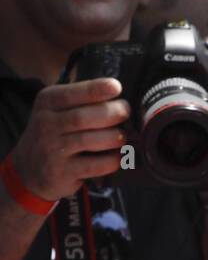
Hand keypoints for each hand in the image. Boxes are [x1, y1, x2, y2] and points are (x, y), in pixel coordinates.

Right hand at [9, 79, 128, 201]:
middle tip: (126, 112)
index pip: (72, 93)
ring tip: (122, 136)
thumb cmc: (53, 134)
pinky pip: (94, 165)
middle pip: (83, 117)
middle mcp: (46, 124)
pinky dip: (111, 160)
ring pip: (89, 140)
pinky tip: (118, 157)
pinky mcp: (62, 172)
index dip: (96, 90)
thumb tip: (117, 94)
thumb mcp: (55, 110)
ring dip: (113, 137)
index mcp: (47, 103)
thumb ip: (79, 100)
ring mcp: (53, 150)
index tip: (117, 87)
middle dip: (111, 113)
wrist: (29, 169)